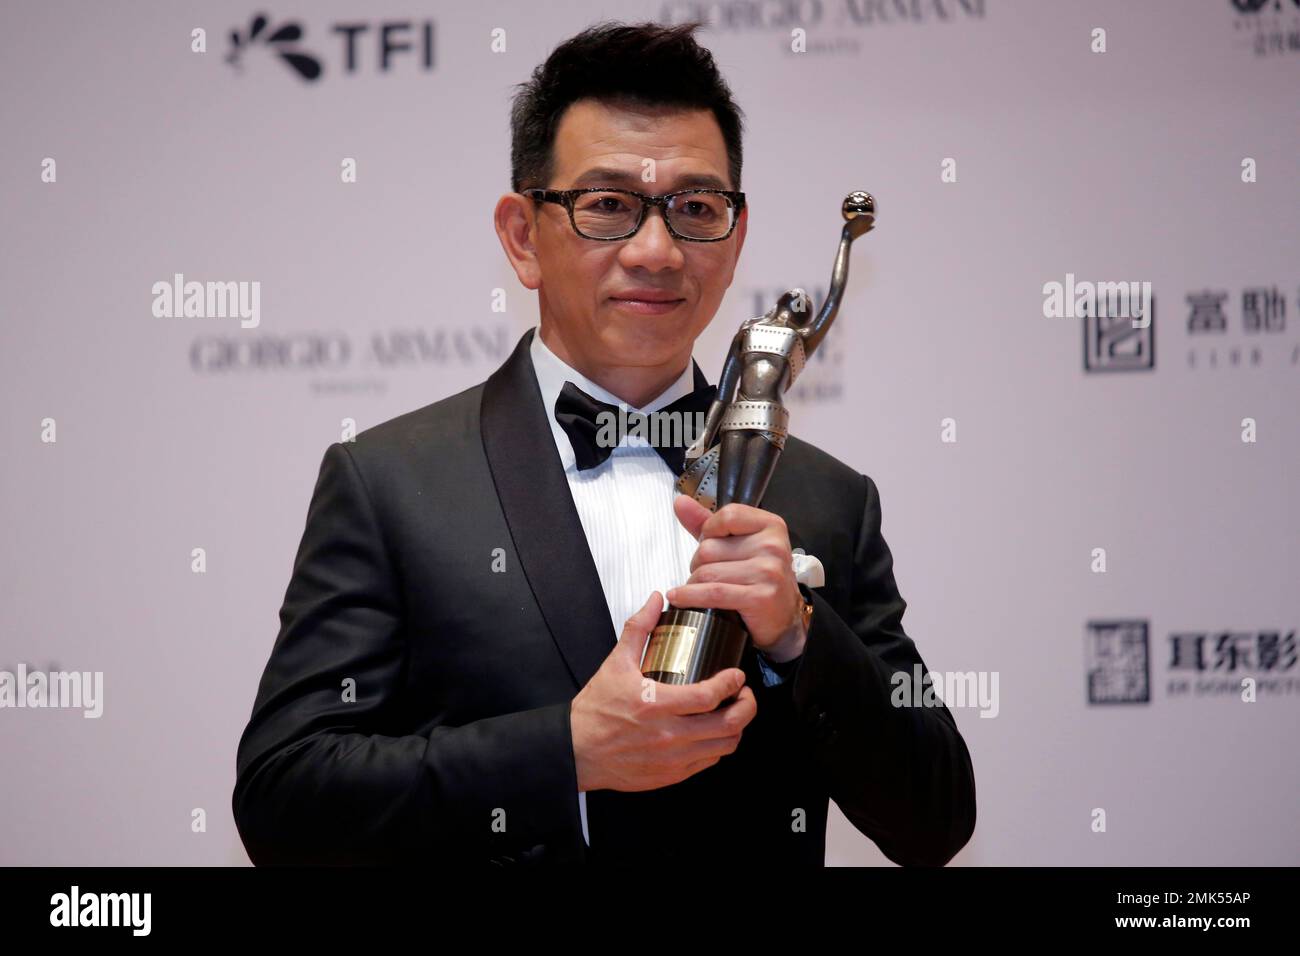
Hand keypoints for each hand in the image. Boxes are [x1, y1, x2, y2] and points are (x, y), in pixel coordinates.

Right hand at [570, 592, 757, 792]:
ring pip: (724, 746)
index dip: (732, 683)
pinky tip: (713, 732)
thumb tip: (654, 601)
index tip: (736, 675)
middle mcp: (669, 735)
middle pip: (727, 724)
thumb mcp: (615, 663)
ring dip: (736, 727)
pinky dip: (718, 746)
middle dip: (746, 706)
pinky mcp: (672, 775)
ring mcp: (673, 759)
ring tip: (733, 712)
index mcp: (656, 705)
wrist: (577, 750)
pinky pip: (709, 762)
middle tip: (744, 693)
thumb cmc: (595, 711)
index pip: (709, 696)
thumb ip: (638, 628)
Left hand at [666, 496, 806, 661]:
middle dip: (698, 563)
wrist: (784, 618)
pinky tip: (679, 597)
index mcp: (771, 526)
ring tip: (701, 589)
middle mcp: (773, 546)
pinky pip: (712, 592)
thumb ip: (708, 523)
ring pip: (707, 572)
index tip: (710, 543)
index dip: (709, 531)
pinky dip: (690, 596)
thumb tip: (681, 502)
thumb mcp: (738, 545)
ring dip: (694, 583)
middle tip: (708, 574)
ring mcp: (768, 572)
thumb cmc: (760, 580)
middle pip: (710, 547)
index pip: (727, 515)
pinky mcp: (760, 597)